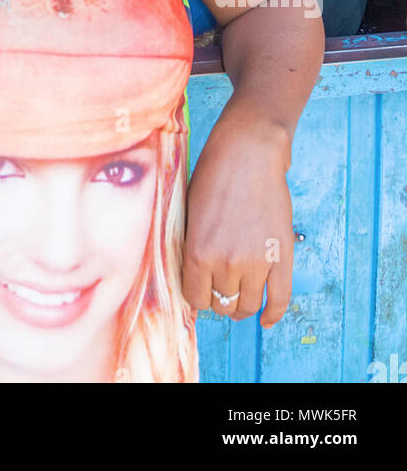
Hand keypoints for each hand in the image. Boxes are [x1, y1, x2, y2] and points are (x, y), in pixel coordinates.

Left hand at [183, 105, 293, 328]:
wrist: (248, 151)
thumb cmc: (214, 175)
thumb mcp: (189, 212)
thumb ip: (191, 247)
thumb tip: (193, 277)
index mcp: (197, 253)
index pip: (195, 298)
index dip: (198, 295)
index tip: (201, 289)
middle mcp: (226, 264)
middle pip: (222, 303)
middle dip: (220, 299)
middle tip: (221, 289)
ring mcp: (257, 262)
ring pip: (249, 305)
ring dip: (243, 306)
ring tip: (240, 298)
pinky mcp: (282, 255)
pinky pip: (280, 299)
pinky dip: (273, 314)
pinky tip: (266, 318)